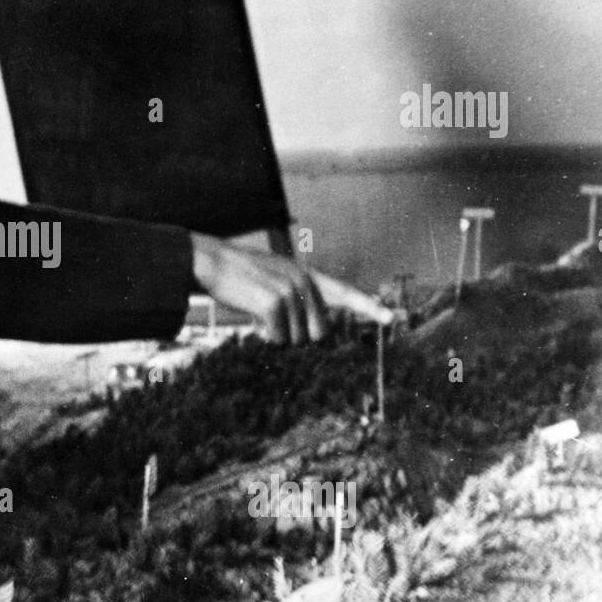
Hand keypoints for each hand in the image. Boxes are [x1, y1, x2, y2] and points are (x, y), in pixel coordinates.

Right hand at [189, 233, 392, 343]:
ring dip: (278, 336)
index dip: (368, 307)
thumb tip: (314, 332)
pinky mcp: (273, 303)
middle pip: (319, 332)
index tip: (391, 318)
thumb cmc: (237, 276)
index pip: (344, 292)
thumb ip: (297, 297)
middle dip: (298, 336)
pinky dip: (265, 338)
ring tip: (259, 313)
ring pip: (297, 339)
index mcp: (306, 275)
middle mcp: (304, 282)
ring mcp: (290, 292)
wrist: (210, 261)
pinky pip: (278, 340)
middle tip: (274, 322)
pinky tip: (253, 320)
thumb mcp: (273, 278)